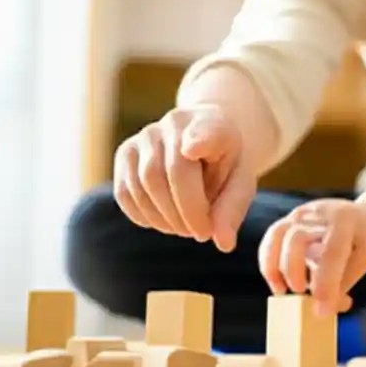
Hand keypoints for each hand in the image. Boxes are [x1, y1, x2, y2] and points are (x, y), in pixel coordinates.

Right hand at [113, 103, 252, 252]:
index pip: (204, 130)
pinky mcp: (125, 153)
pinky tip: (164, 222)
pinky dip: (144, 216)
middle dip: (186, 213)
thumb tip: (223, 244)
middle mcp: (175, 122)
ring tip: (185, 229)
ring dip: (165, 219)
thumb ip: (232, 208)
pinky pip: (125, 193)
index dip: (198, 139)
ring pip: (144, 185)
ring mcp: (145, 136)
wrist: (203, 142)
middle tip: (201, 234)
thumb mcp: (240, 182)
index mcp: (212, 123)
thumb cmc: (224, 166)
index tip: (193, 149)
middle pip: (172, 173)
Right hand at [259, 199, 365, 315]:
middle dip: (293, 271)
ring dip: (274, 267)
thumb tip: (321, 310)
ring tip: (282, 291)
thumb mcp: (365, 260)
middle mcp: (321, 212)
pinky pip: (273, 238)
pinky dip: (269, 262)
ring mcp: (304, 212)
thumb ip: (342, 283)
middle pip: (296, 238)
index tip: (322, 311)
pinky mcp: (291, 218)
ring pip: (277, 235)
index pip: (331, 253)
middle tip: (302, 294)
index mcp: (345, 220)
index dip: (325, 284)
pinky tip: (278, 282)